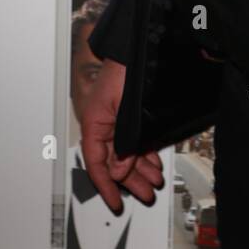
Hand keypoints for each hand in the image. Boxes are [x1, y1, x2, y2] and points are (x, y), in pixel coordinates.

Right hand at [81, 58, 163, 213]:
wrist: (137, 46)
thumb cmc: (126, 70)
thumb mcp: (125, 111)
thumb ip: (122, 142)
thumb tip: (118, 170)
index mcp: (95, 122)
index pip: (95, 162)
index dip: (105, 185)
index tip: (115, 201)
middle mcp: (103, 122)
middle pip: (113, 160)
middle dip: (130, 180)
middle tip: (146, 194)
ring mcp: (116, 117)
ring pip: (125, 151)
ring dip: (140, 167)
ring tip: (154, 180)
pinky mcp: (129, 112)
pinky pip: (133, 138)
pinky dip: (143, 152)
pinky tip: (152, 161)